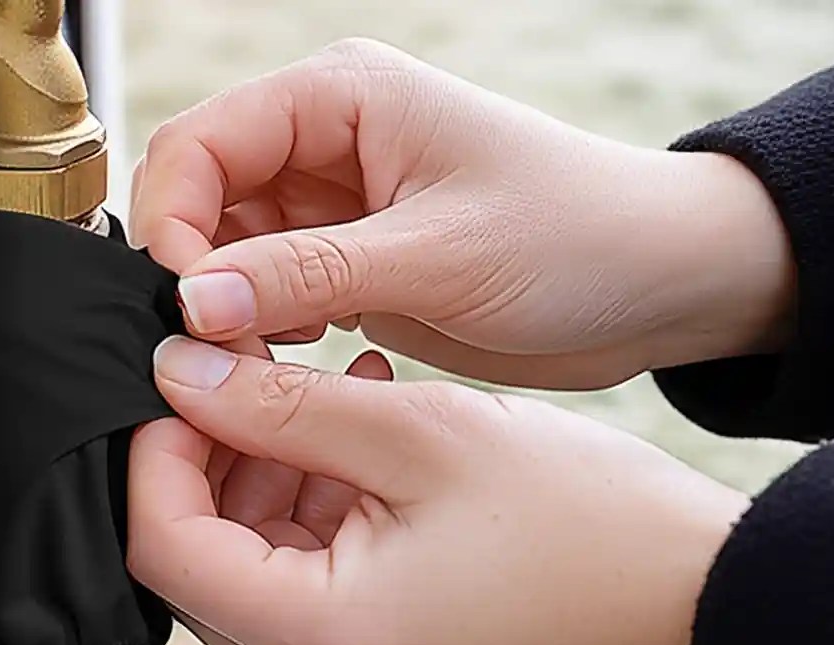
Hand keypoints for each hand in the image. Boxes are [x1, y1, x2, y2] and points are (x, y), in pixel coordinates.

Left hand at [128, 336, 749, 644]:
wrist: (689, 591)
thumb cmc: (586, 525)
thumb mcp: (417, 434)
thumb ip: (281, 403)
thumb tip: (184, 371)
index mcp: (321, 642)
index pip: (164, 543)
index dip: (158, 449)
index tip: (185, 376)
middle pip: (202, 552)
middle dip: (217, 451)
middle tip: (255, 370)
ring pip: (252, 555)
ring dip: (272, 465)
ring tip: (332, 390)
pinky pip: (308, 571)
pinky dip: (318, 497)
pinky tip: (363, 428)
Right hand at [130, 38, 794, 389]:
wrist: (659, 285)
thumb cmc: (580, 236)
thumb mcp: (441, 256)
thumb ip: (307, 276)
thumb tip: (194, 301)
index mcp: (344, 98)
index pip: (202, 142)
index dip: (174, 220)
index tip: (183, 301)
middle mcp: (330, 142)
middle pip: (203, 195)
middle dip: (195, 269)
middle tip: (213, 345)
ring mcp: (338, 205)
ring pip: (229, 249)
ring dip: (226, 305)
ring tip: (256, 358)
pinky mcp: (353, 262)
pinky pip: (270, 290)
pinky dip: (262, 328)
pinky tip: (292, 355)